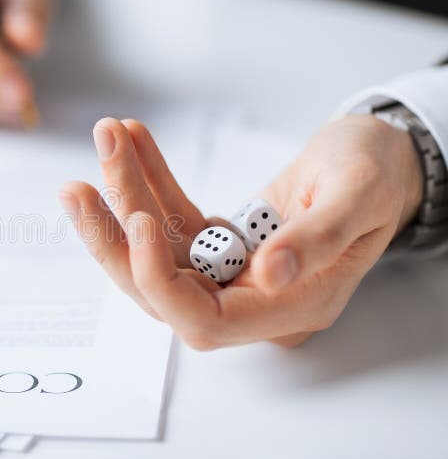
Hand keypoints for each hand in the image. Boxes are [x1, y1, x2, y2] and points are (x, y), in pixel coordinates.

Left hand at [59, 115, 423, 348]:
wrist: (382, 158)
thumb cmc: (380, 174)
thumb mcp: (358, 196)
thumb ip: (319, 238)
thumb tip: (272, 274)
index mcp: (291, 307)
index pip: (205, 320)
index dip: (160, 279)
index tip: (138, 222)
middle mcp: (253, 297)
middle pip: (163, 288)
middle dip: (115, 239)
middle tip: (77, 190)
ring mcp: (232, 270)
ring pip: (160, 247)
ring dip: (126, 193)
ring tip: (107, 138)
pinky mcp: (220, 241)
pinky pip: (174, 214)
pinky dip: (151, 177)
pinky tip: (133, 140)